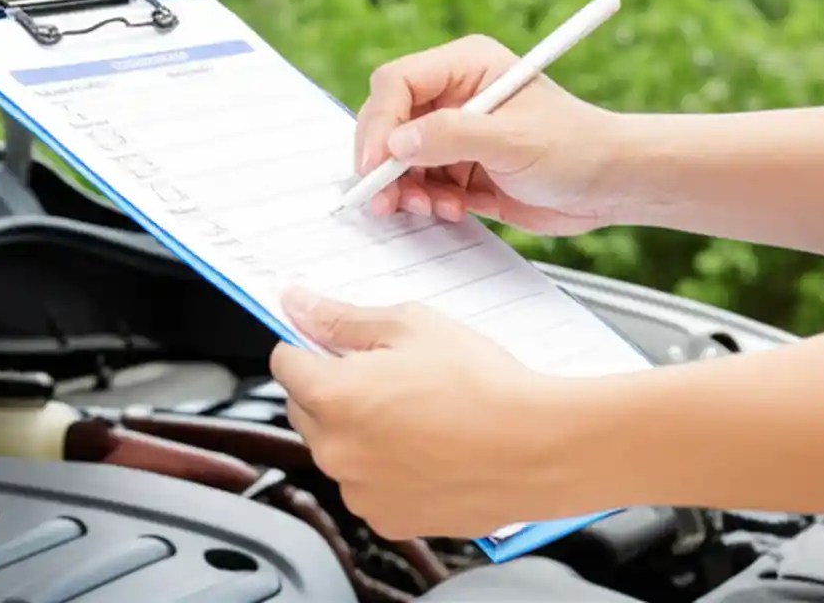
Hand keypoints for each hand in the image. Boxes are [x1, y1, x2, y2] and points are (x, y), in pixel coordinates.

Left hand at [269, 287, 586, 539]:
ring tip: (416, 413)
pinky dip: (385, 469)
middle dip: (332, 389)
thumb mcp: (410, 325)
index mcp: (332, 397)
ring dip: (358, 431)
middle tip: (386, 374)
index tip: (327, 343)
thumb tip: (297, 303)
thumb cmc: (482, 383)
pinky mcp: (389, 519)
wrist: (539, 447)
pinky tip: (427, 449)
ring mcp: (360, 491)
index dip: (306, 346)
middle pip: (306, 409)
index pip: (284, 364)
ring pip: (338, 450)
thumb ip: (342, 318)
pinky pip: (369, 485)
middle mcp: (335, 450)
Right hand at [355, 35, 631, 234]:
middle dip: (383, 163)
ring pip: (397, 159)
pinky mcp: (457, 168)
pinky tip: (453, 210)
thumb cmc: (577, 148)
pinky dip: (424, 202)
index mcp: (466, 66)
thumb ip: (451, 137)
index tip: (375, 163)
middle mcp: (453, 96)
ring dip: (403, 188)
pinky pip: (418, 183)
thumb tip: (395, 145)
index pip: (398, 83)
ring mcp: (453, 134)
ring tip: (429, 207)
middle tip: (383, 198)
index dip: (379, 123)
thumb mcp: (514, 140)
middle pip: (388, 122)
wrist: (610, 186)